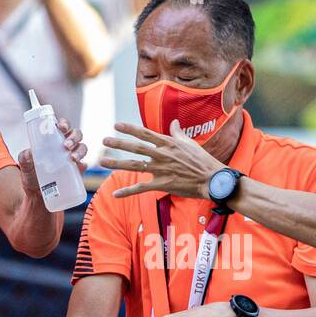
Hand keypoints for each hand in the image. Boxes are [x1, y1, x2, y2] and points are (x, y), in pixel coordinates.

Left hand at [17, 117, 87, 194]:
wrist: (37, 195)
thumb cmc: (31, 175)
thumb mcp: (24, 165)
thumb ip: (24, 158)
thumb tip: (29, 153)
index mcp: (54, 139)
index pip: (63, 126)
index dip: (65, 124)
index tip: (61, 127)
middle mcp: (65, 146)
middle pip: (76, 134)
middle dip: (74, 137)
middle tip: (66, 145)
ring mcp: (72, 158)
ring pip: (82, 148)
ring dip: (80, 150)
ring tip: (72, 158)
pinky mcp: (76, 172)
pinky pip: (84, 166)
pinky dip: (84, 165)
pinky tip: (81, 166)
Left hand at [101, 120, 224, 200]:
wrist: (212, 179)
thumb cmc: (202, 161)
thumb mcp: (190, 143)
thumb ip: (178, 133)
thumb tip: (174, 122)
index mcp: (168, 143)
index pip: (144, 133)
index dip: (129, 129)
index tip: (116, 125)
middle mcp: (162, 155)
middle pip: (136, 148)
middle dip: (118, 144)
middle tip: (104, 141)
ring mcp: (161, 170)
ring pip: (134, 165)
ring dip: (117, 163)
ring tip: (103, 161)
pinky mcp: (162, 184)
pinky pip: (141, 188)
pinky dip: (127, 191)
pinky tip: (115, 194)